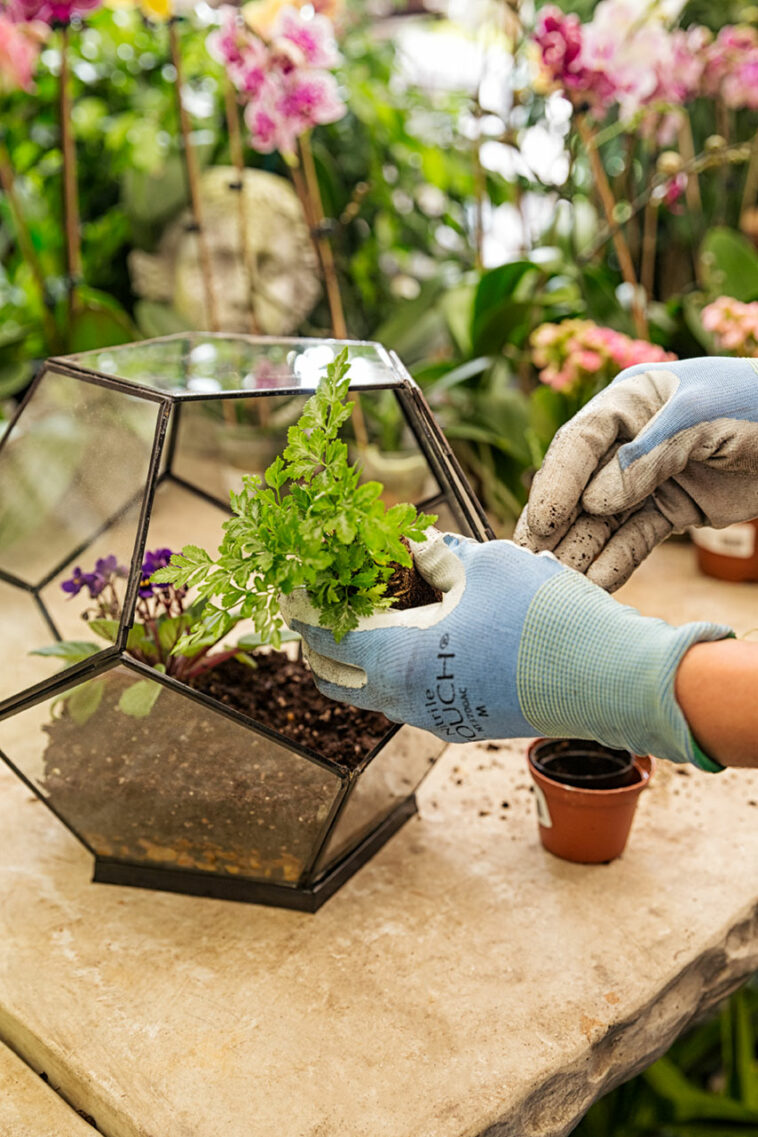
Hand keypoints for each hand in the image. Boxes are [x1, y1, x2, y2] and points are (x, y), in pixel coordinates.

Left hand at [281, 530, 729, 769]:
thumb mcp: (489, 565)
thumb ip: (440, 554)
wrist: (612, 680)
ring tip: (362, 616)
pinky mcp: (464, 725)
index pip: (326, 635)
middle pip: (335, 679)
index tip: (286, 586)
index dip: (301, 608)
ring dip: (355, 660)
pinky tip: (413, 636)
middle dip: (316, 642)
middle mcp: (408, 699)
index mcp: (400, 658)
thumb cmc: (547, 618)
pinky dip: (391, 672)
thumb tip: (414, 542)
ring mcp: (437, 719)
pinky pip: (407, 700)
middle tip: (316, 604)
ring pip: (372, 695)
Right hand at [514, 357, 757, 590]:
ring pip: (603, 520)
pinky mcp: (671, 510)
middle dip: (555, 526)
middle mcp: (630, 442)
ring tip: (556, 585)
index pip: (580, 443)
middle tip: (528, 564)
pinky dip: (617, 561)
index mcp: (630, 402)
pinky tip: (596, 583)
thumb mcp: (701, 415)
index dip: (557, 482)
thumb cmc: (756, 404)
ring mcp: (649, 479)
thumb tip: (595, 501)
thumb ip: (647, 455)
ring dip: (581, 551)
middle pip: (581, 487)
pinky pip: (636, 539)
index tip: (543, 521)